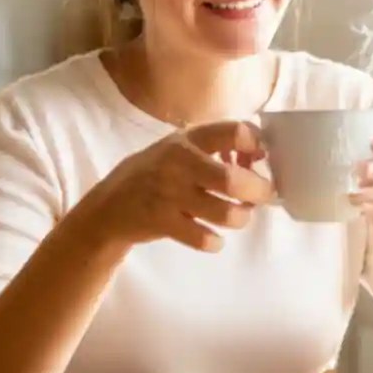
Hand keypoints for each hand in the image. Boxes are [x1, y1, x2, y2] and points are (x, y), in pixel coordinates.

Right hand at [77, 120, 274, 252]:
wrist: (108, 206)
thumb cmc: (156, 173)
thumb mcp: (180, 149)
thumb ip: (216, 148)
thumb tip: (261, 155)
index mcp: (188, 138)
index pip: (235, 131)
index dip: (257, 145)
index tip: (260, 158)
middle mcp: (179, 162)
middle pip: (233, 179)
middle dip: (258, 191)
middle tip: (263, 196)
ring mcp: (169, 193)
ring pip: (224, 213)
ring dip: (240, 218)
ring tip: (238, 216)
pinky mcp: (162, 221)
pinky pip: (203, 237)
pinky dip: (214, 241)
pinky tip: (213, 237)